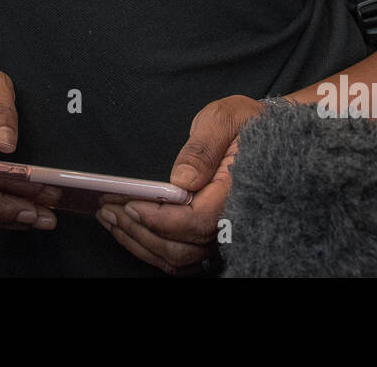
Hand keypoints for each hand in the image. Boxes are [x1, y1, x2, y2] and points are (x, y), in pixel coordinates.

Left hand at [97, 95, 263, 274]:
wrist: (269, 136)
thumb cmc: (246, 124)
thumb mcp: (224, 118)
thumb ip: (203, 147)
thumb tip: (181, 178)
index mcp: (237, 193)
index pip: (196, 221)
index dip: (160, 219)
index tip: (130, 204)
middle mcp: (232, 221)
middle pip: (182, 247)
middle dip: (139, 231)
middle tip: (107, 210)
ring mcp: (222, 233)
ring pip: (178, 258)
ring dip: (140, 242)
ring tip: (110, 219)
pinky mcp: (211, 235)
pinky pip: (181, 256)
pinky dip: (152, 248)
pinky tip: (130, 230)